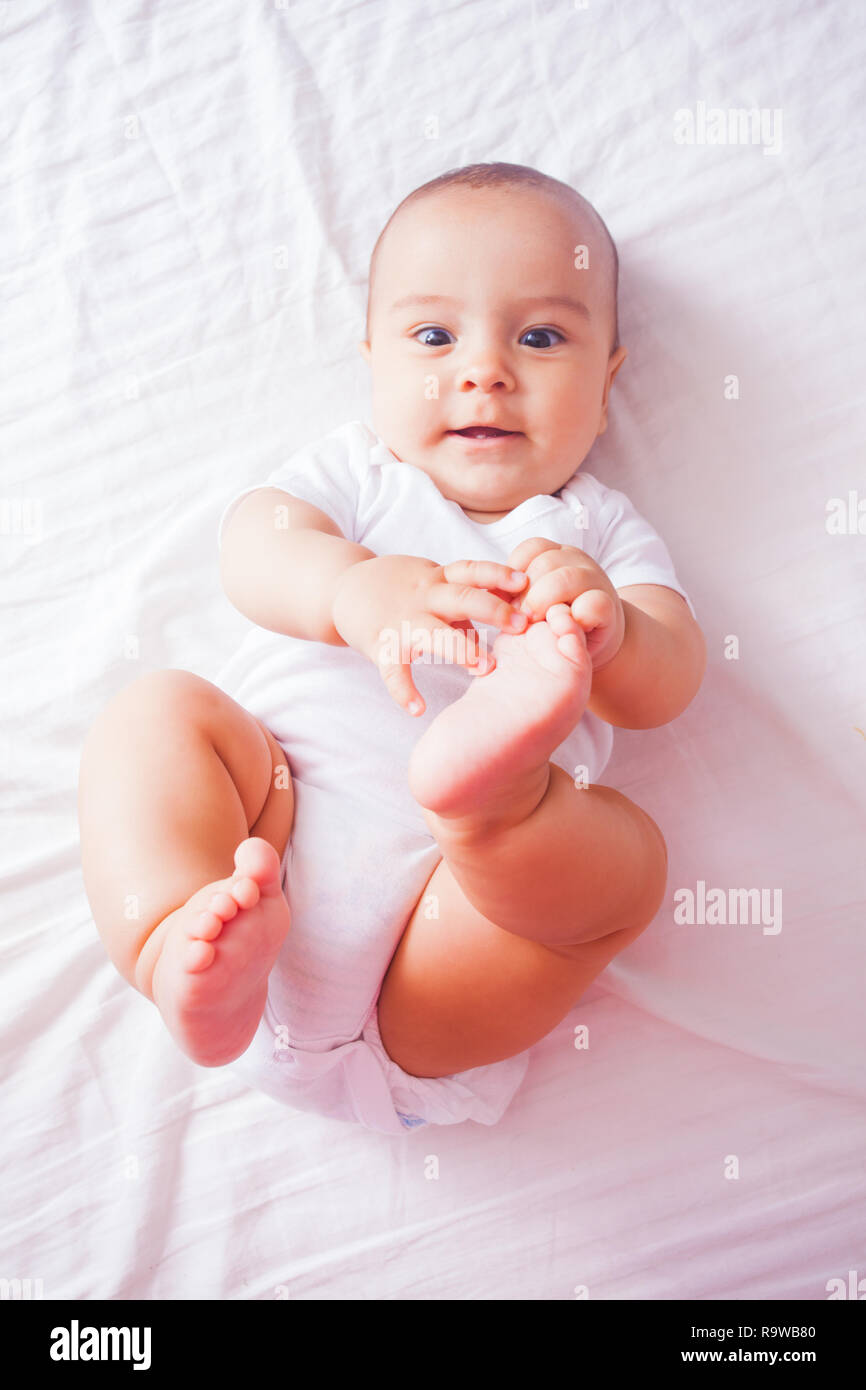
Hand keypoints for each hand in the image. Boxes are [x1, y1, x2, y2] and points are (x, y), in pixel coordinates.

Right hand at [331, 553, 528, 714]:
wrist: (342, 588)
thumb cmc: (399, 589)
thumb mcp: (432, 583)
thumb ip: (464, 601)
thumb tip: (504, 620)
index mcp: (439, 580)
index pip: (472, 571)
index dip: (498, 574)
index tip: (525, 583)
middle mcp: (423, 597)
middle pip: (462, 598)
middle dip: (493, 610)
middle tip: (521, 626)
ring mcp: (402, 621)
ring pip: (434, 633)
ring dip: (462, 649)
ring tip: (485, 668)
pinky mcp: (379, 645)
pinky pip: (392, 671)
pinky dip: (403, 691)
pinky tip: (417, 709)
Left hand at [507, 537, 624, 668]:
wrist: (594, 640)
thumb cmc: (553, 621)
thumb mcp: (531, 601)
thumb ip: (514, 593)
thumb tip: (487, 593)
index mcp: (555, 555)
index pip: (531, 549)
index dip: (513, 571)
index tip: (505, 598)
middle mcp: (577, 562)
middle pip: (546, 562)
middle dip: (526, 592)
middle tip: (517, 616)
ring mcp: (595, 581)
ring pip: (567, 578)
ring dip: (544, 602)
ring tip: (533, 623)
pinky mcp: (609, 606)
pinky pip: (594, 603)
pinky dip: (576, 615)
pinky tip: (564, 627)